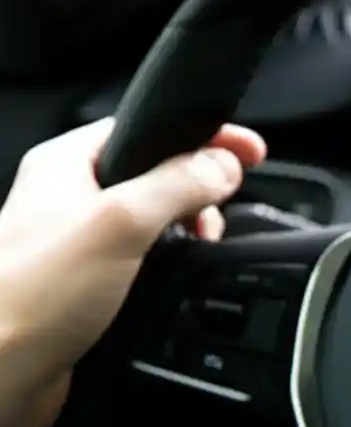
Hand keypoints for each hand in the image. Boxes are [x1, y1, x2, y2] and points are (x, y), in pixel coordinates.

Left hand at [0, 119, 265, 426]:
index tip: (246, 151)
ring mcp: (78, 240)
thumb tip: (222, 163)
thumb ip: (178, 184)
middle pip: (157, 171)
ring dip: (189, 227)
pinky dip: (172, 260)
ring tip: (201, 246)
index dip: (201, 136)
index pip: (147, 127)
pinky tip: (180, 275)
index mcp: (65, 164)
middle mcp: (68, 196)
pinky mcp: (89, 281)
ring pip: (155, 216)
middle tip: (220, 212)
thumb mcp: (120, 224)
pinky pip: (146, 256)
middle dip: (200, 188)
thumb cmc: (29, 299)